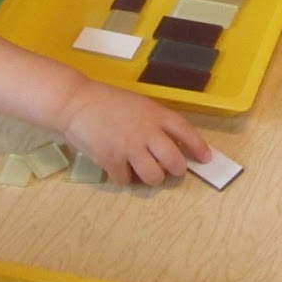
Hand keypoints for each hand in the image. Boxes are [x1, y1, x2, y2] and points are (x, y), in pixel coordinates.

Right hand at [59, 80, 211, 184]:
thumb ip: (154, 122)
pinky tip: (118, 167)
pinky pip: (126, 180)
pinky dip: (124, 177)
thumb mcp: (138, 104)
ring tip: (144, 171)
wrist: (75, 102)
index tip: (206, 158)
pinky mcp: (111, 160)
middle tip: (173, 171)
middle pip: (174, 161)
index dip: (198, 147)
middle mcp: (147, 132)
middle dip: (176, 170)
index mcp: (155, 114)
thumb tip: (170, 144)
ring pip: (154, 176)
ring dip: (152, 178)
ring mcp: (129, 147)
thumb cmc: (107, 102)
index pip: (185, 131)